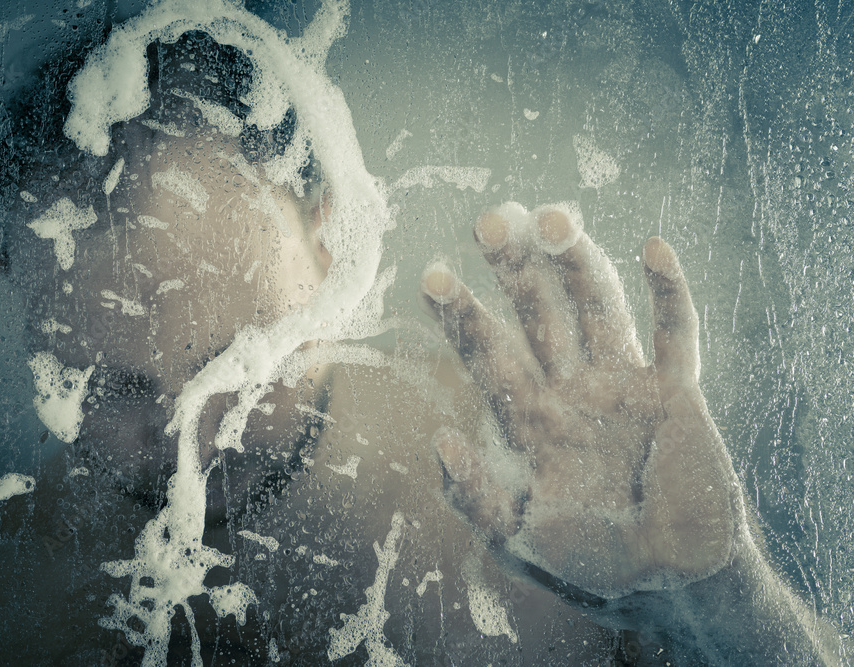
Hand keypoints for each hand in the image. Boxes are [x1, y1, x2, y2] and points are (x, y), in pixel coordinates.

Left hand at [420, 203, 747, 602]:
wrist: (670, 580)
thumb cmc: (590, 564)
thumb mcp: (518, 538)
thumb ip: (478, 495)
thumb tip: (439, 440)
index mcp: (530, 418)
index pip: (488, 354)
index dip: (462, 316)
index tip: (432, 274)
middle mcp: (572, 389)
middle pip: (538, 314)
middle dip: (514, 269)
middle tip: (489, 220)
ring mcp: (624, 385)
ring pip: (598, 307)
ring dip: (579, 261)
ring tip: (554, 216)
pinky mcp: (677, 393)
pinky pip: (678, 335)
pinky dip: (671, 293)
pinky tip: (653, 249)